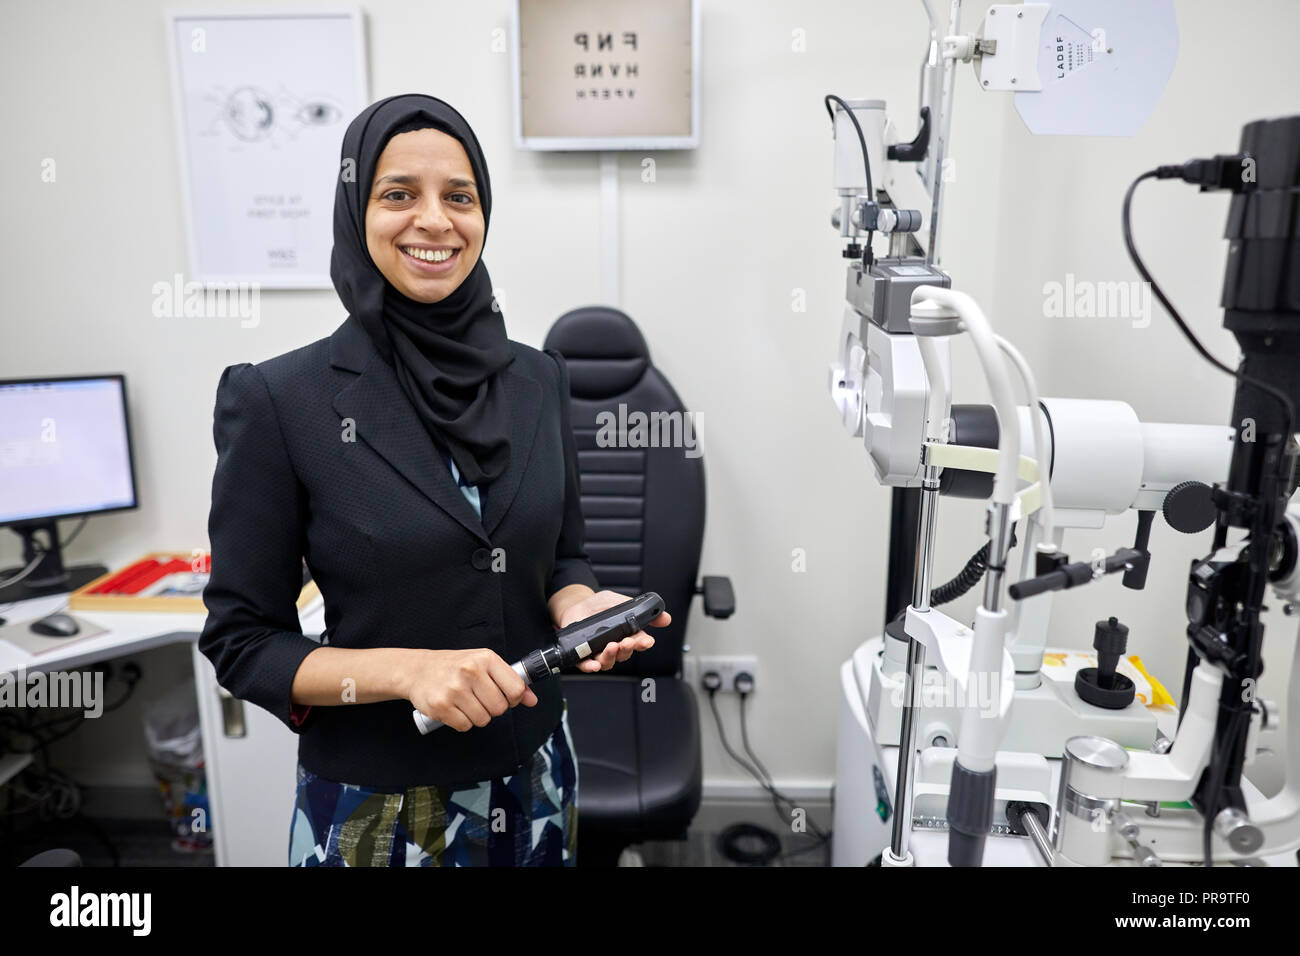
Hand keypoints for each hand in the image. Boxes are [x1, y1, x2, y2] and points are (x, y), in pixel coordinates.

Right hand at [407, 648, 537, 731]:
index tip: (505, 697)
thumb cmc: (454, 667)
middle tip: (480, 699)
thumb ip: (509, 680)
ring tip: (466, 702)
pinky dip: (462, 722)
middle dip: (492, 709)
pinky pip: (465, 726)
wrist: (417, 669)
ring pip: (483, 719)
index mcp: (485, 658)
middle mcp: (470, 671)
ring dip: (477, 716)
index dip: (513, 699)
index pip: (515, 688)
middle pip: (500, 708)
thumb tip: (532, 700)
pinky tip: (455, 709)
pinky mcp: (441, 706)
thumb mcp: (484, 664)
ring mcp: (454, 689)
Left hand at [556, 590, 670, 672]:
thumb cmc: (599, 605)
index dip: (643, 643)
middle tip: (626, 642)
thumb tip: (666, 617)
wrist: (576, 604)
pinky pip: (587, 665)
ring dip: (611, 657)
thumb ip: (640, 610)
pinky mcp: (582, 655)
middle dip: (627, 649)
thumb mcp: (620, 602)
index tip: (646, 641)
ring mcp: (598, 652)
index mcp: (626, 636)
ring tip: (611, 646)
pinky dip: (591, 667)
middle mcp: (614, 647)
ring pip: (608, 662)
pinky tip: (594, 665)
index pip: (638, 643)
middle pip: (624, 654)